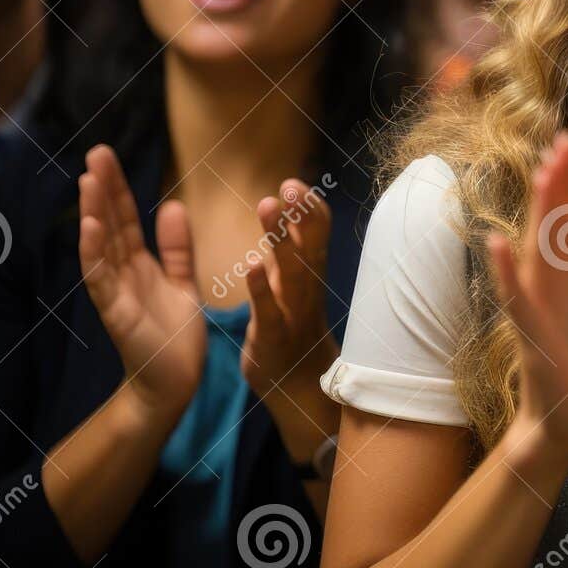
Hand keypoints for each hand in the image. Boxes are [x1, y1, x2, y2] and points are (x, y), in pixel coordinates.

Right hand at [78, 145, 205, 423]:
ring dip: (94, 213)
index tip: (108, 154)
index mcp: (138, 265)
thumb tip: (171, 205)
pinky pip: (102, 279)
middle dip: (104, 189)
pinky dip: (94, 253)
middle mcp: (122, 274)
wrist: (175, 383)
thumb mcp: (180, 281)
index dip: (117, 187)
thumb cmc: (174, 334)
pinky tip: (91, 227)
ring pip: (101, 246)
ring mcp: (115, 293)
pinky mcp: (116, 313)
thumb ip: (176, 247)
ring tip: (89, 179)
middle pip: (109, 224)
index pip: (124, 218)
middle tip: (96, 152)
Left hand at [241, 180, 336, 403]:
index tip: (293, 183)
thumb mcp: (291, 281)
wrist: (299, 384)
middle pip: (309, 246)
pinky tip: (250, 264)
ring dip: (281, 238)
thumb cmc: (293, 326)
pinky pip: (269, 310)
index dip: (308, 209)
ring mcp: (293, 312)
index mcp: (310, 273)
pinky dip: (261, 287)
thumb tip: (287, 203)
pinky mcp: (274, 337)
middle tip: (289, 185)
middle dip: (302, 214)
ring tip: (267, 205)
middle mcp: (307, 288)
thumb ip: (288, 244)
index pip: (317, 234)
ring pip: (291, 272)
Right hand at [489, 133, 567, 460]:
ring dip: (540, 212)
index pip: (562, 218)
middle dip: (558, 181)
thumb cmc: (562, 355)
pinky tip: (496, 243)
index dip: (565, 180)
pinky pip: (516, 298)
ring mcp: (534, 306)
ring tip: (542, 172)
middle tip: (564, 139)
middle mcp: (544, 283)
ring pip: (538, 251)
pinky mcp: (529, 334)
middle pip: (550, 224)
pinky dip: (505, 271)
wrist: (556, 414)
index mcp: (558, 275)